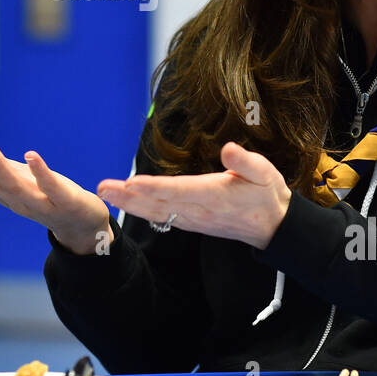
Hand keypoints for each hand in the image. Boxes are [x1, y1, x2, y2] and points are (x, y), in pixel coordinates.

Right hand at [0, 139, 111, 255]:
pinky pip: (51, 186)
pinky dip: (40, 172)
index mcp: (6, 196)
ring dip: (0, 166)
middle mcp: (19, 202)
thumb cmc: (44, 194)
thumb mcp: (15, 177)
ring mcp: (41, 204)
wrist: (82, 223)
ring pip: (17, 186)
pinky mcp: (65, 201)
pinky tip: (30, 155)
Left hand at [96, 141, 290, 250]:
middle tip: (103, 188)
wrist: (273, 225)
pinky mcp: (192, 223)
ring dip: (130, 204)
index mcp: (215, 195)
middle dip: (130, 196)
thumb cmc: (267, 193)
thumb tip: (229, 150)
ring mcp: (194, 219)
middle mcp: (200, 210)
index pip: (180, 191)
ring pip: (156, 213)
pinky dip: (142, 211)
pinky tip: (126, 203)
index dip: (155, 187)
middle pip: (159, 203)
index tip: (133, 183)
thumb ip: (246, 162)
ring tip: (106, 194)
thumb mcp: (265, 173)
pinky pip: (162, 217)